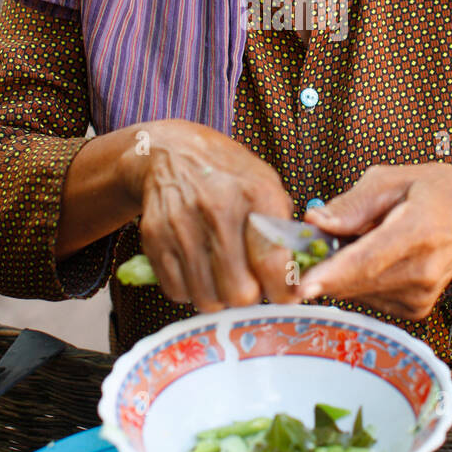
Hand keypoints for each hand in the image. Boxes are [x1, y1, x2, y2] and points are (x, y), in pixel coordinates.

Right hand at [120, 120, 299, 312]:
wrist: (173, 153)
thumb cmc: (228, 175)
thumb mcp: (267, 184)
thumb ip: (283, 230)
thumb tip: (296, 280)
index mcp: (257, 195)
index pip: (273, 264)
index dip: (283, 291)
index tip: (284, 294)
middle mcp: (218, 210)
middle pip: (239, 292)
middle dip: (248, 297)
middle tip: (250, 284)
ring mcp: (183, 226)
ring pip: (207, 299)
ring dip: (219, 297)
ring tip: (223, 277)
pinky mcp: (155, 239)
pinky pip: (178, 292)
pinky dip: (190, 290)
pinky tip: (199, 270)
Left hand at [297, 163, 451, 319]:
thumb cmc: (440, 192)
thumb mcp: (395, 179)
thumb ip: (353, 203)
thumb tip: (315, 221)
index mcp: (418, 230)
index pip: (370, 258)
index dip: (334, 272)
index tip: (303, 285)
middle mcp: (422, 271)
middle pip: (356, 280)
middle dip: (322, 266)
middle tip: (307, 245)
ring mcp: (421, 295)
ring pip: (357, 291)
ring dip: (342, 271)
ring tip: (360, 239)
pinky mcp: (416, 309)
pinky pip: (368, 297)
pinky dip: (358, 279)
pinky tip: (374, 257)